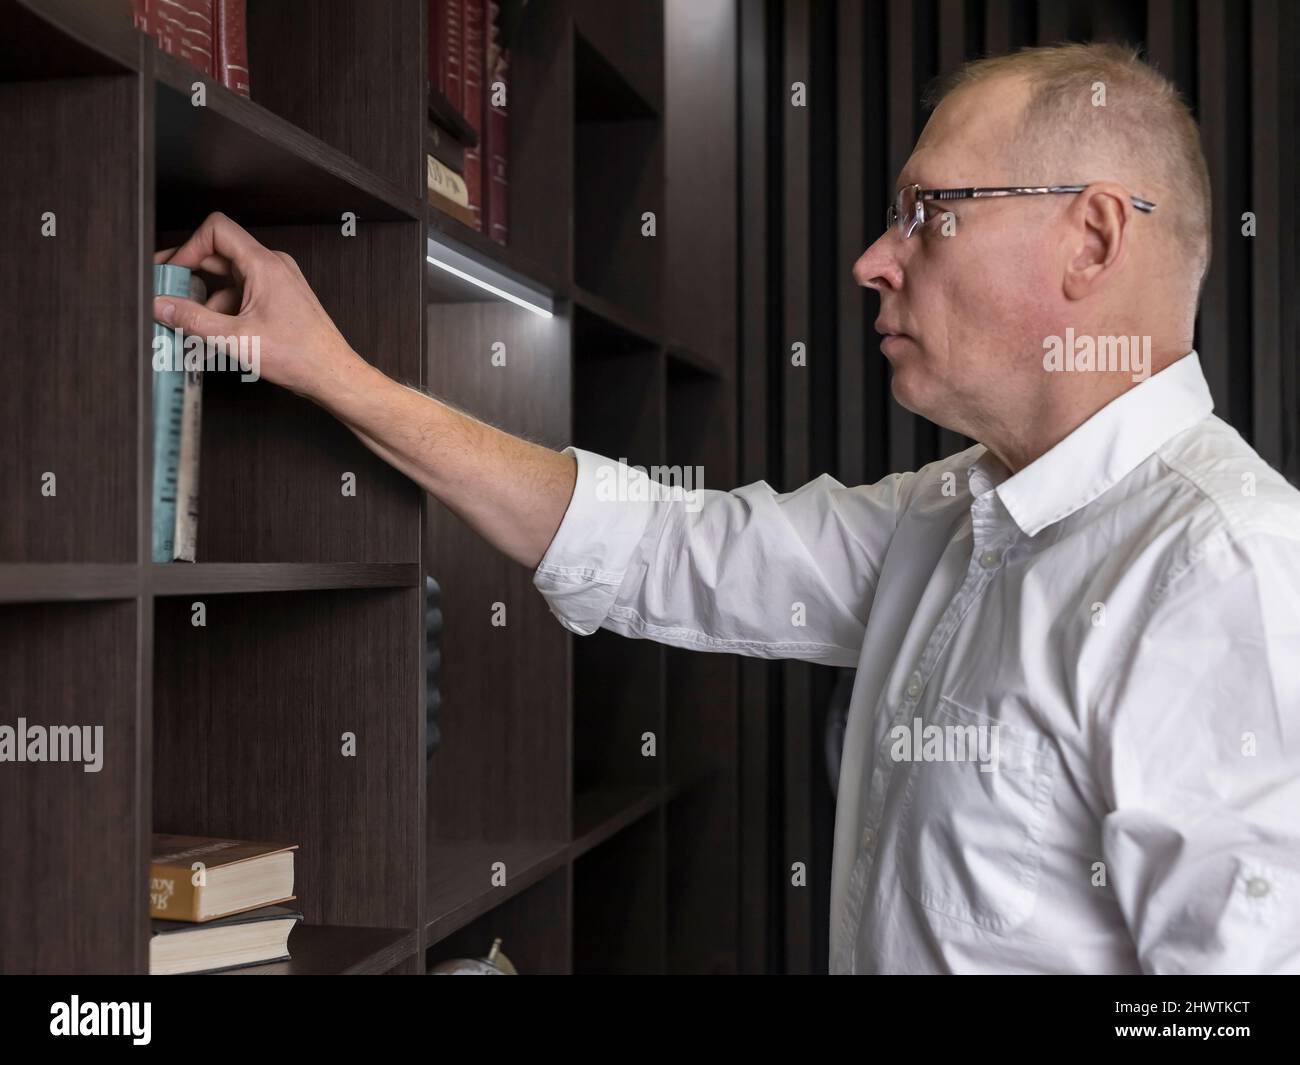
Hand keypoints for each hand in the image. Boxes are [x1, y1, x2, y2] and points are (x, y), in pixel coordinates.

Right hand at [153, 212, 362, 400]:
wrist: (332, 374)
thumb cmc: (301, 355)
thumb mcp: (235, 337)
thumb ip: (192, 319)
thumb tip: (162, 305)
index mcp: (264, 265)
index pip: (216, 230)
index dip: (188, 246)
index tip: (172, 270)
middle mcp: (272, 267)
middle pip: (219, 255)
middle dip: (190, 276)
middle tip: (168, 293)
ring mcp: (277, 283)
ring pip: (229, 280)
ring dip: (207, 301)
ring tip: (192, 327)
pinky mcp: (279, 299)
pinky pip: (243, 295)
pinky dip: (225, 311)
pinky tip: (215, 335)